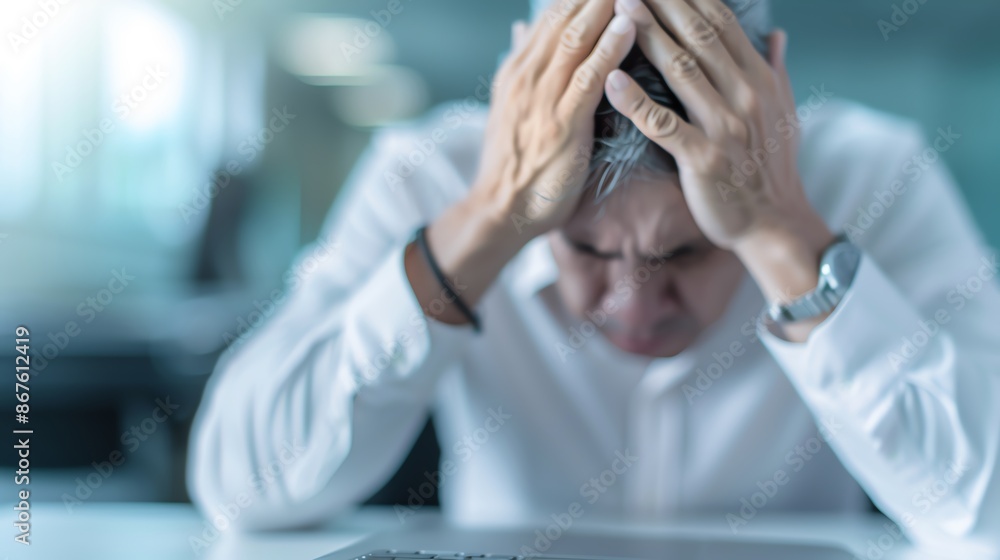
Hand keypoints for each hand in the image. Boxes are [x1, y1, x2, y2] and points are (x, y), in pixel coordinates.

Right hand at [409, 1, 637, 325]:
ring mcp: (543, 98)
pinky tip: (630, 26)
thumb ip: (522, 65)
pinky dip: (610, 49)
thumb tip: (522, 27)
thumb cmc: (515, 162)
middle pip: (566, 15)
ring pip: (577, 38)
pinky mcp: (562, 124)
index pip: (553, 14)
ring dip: (606, 5)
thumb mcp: (511, 106)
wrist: (500, 210)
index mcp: (519, 69)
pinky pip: (589, 77)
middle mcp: (528, 75)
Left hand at [604, 0, 831, 254]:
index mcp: (759, 78)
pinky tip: (611, 79)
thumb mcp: (784, 113)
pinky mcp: (703, 159)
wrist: (774, 223)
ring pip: (681, 71)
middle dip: (665, 3)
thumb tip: (777, 34)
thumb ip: (776, 70)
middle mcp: (745, 95)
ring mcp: (725, 127)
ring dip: (648, 36)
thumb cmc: (771, 168)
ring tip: (619, 7)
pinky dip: (636, 101)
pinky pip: (664, 125)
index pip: (722, 23)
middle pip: (699, 36)